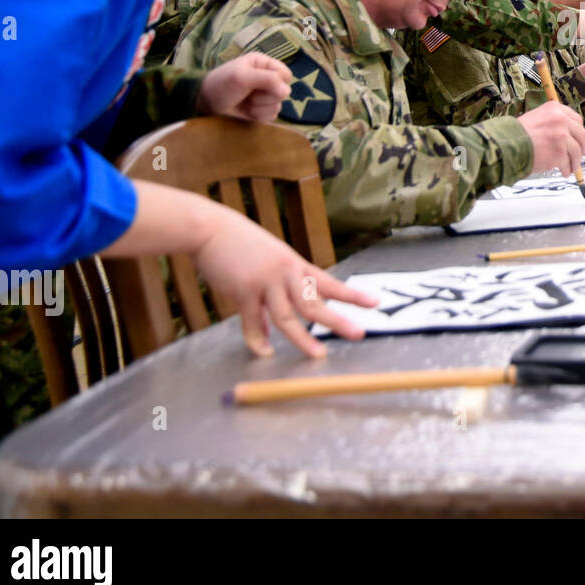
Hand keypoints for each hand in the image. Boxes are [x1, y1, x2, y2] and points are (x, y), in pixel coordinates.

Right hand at [189, 208, 376, 358]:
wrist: (211, 230)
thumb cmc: (240, 244)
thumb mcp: (270, 259)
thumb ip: (278, 289)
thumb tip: (275, 325)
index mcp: (295, 264)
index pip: (330, 282)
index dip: (352, 294)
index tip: (374, 303)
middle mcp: (286, 273)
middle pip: (315, 303)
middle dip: (337, 320)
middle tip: (358, 334)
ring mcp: (265, 282)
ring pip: (289, 317)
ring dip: (303, 339)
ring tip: (318, 354)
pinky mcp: (243, 290)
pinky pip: (254, 322)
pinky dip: (258, 339)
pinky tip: (265, 352)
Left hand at [197, 54, 292, 121]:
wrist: (206, 105)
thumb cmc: (221, 85)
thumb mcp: (243, 77)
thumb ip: (267, 80)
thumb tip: (287, 92)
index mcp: (264, 65)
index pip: (286, 74)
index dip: (277, 82)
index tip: (261, 84)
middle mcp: (267, 79)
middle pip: (284, 92)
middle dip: (265, 96)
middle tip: (248, 94)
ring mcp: (265, 96)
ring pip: (278, 106)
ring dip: (260, 107)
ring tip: (245, 103)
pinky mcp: (261, 111)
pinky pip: (272, 116)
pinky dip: (259, 116)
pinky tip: (247, 112)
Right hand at [519, 100, 584, 175]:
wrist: (507, 144)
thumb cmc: (516, 134)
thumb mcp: (537, 119)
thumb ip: (555, 124)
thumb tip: (571, 136)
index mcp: (555, 109)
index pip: (577, 120)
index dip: (580, 132)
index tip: (584, 139)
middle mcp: (561, 120)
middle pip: (581, 135)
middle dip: (581, 148)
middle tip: (578, 156)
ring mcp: (562, 136)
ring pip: (577, 151)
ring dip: (575, 161)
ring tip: (570, 167)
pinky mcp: (560, 152)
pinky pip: (568, 163)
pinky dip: (566, 169)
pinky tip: (563, 171)